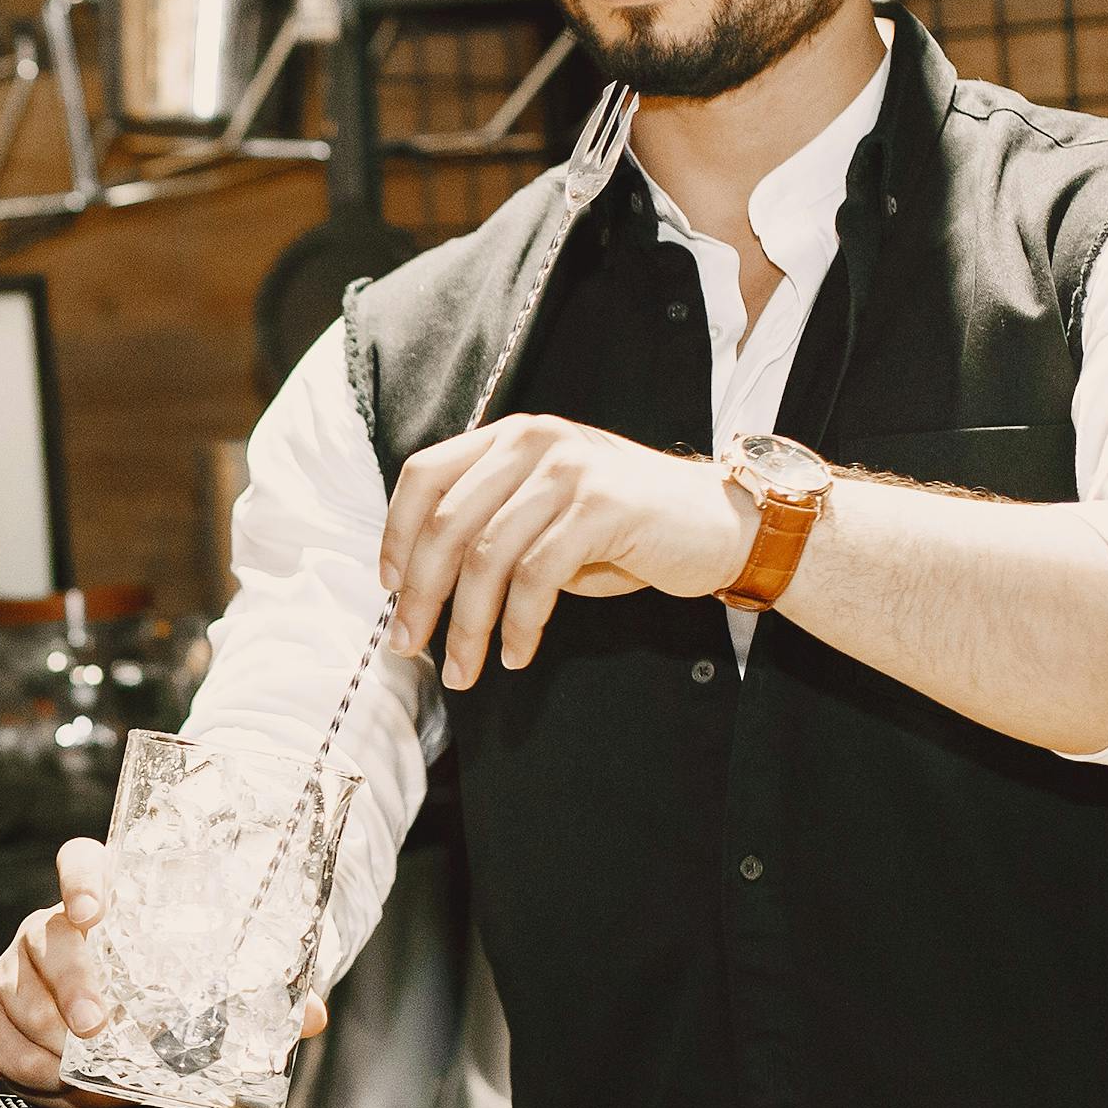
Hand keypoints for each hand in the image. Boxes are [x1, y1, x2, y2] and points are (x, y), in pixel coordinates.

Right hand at [0, 839, 325, 1093]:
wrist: (127, 1013)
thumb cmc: (167, 982)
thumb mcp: (216, 980)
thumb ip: (259, 991)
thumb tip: (309, 1015)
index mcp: (105, 896)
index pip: (81, 861)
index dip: (82, 878)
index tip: (93, 909)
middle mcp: (53, 924)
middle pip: (47, 938)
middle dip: (71, 985)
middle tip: (96, 1026)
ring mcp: (18, 967)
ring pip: (13, 992)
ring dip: (45, 1038)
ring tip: (81, 1072)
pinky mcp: (0, 1010)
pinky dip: (21, 1066)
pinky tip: (57, 1085)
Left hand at [379, 414, 756, 689]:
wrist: (720, 523)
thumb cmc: (624, 528)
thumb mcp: (544, 513)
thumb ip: (490, 528)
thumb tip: (418, 586)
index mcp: (509, 437)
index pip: (425, 476)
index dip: (396, 535)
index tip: (388, 589)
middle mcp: (533, 441)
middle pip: (447, 523)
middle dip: (421, 595)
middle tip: (408, 647)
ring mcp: (568, 470)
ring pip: (487, 557)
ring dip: (467, 624)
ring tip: (463, 670)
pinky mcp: (601, 507)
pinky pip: (537, 576)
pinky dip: (519, 624)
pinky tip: (516, 653)